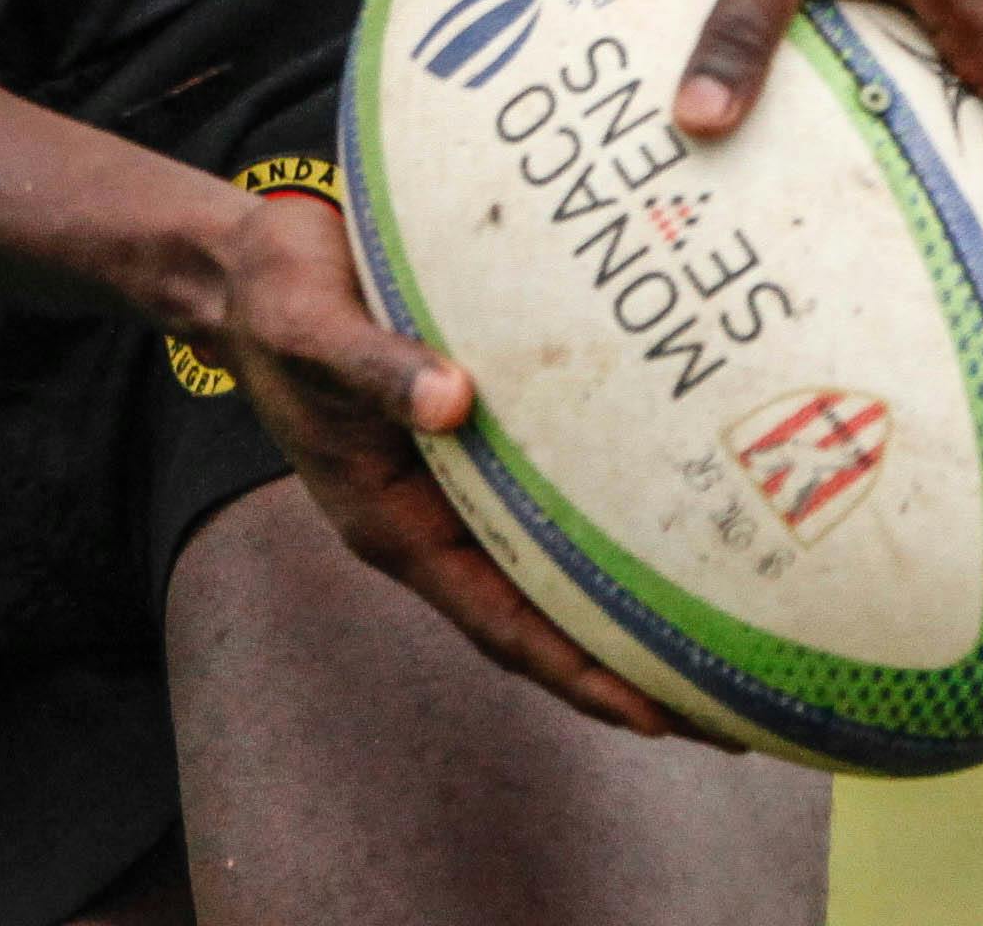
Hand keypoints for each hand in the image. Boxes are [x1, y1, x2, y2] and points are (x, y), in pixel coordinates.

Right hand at [201, 191, 702, 742]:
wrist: (247, 263)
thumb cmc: (274, 297)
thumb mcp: (309, 328)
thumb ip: (374, 365)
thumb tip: (453, 401)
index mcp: (392, 522)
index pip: (500, 623)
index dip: (577, 676)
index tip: (658, 718)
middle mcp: (431, 517)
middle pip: (545, 616)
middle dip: (630, 666)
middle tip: (735, 706)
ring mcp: (452, 482)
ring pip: (554, 563)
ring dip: (629, 601)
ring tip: (726, 631)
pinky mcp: (470, 435)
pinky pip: (550, 492)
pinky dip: (607, 513)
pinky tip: (668, 504)